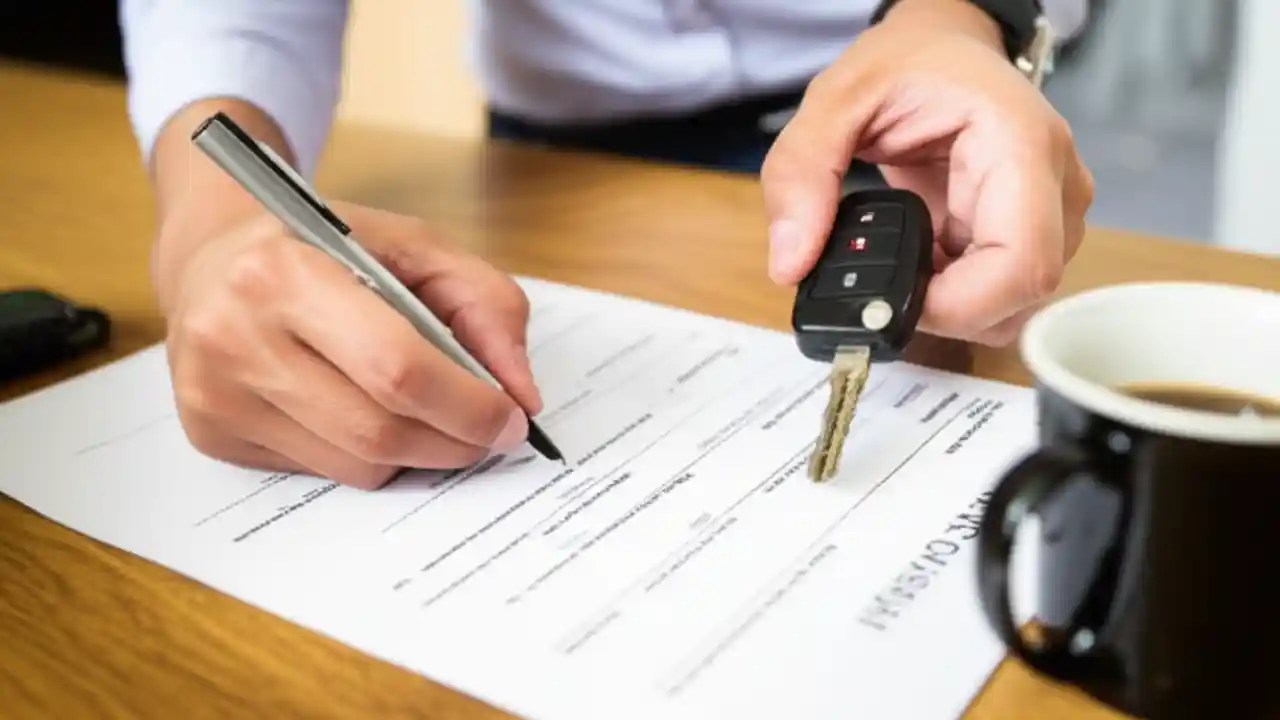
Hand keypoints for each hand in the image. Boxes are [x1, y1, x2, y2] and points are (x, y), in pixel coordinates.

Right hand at [159, 202, 540, 488]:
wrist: (213, 256)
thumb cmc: (323, 248)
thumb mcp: (411, 245)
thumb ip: (484, 303)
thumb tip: (522, 393)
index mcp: (284, 272)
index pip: (396, 369)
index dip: (468, 405)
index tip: (512, 417)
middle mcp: (235, 337)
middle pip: (378, 430)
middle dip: (454, 441)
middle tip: (491, 432)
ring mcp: (215, 394)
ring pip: (355, 465)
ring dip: (416, 454)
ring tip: (434, 418)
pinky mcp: (211, 434)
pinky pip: (322, 473)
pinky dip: (367, 455)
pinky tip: (365, 411)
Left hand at [761, 0, 1093, 344]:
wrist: (942, 48)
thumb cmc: (905, 63)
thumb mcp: (834, 102)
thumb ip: (802, 175)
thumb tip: (790, 263)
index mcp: (1021, 143)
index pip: (1022, 263)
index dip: (959, 306)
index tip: (894, 301)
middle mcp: (1055, 183)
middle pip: (1022, 295)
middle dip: (948, 310)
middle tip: (885, 282)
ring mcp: (1053, 212)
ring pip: (1015, 303)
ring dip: (951, 303)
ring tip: (903, 257)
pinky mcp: (1034, 231)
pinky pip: (1001, 291)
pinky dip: (955, 293)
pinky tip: (922, 256)